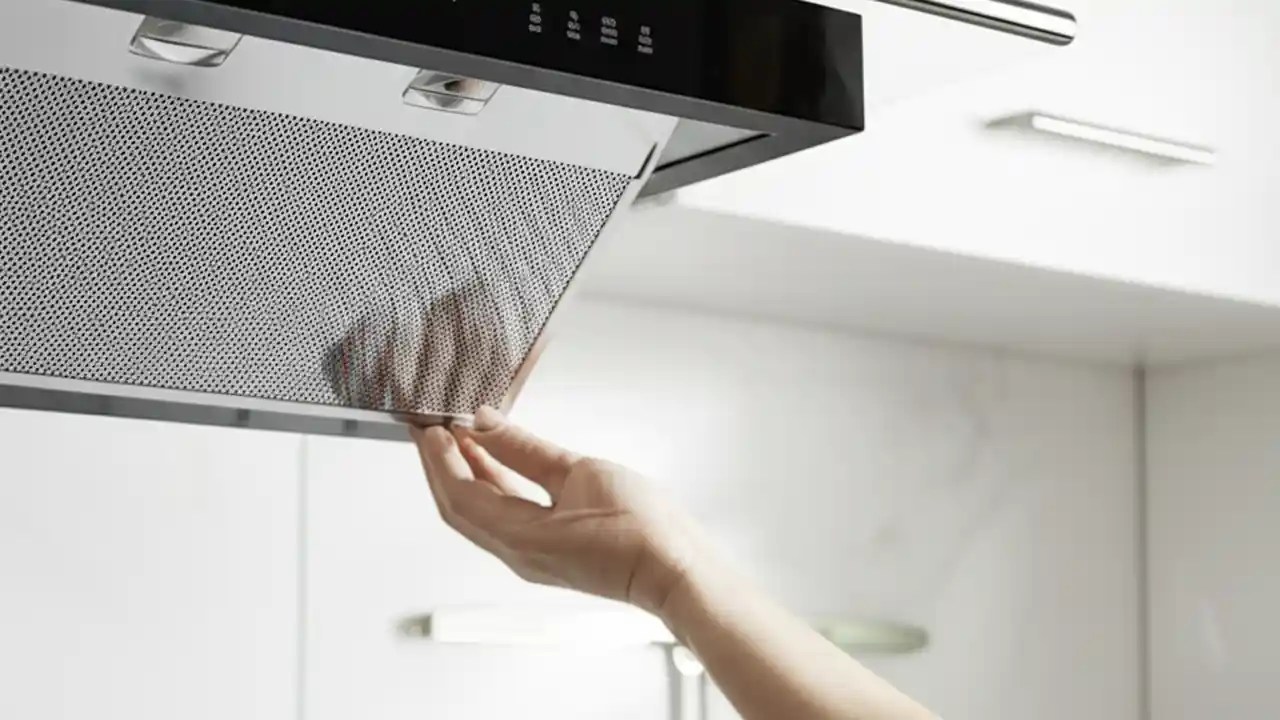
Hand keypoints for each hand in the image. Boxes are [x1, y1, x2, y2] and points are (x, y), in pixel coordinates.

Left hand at [410, 407, 704, 614]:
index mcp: (521, 538)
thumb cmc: (643, 529)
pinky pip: (504, 518)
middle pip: (461, 509)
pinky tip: (495, 461)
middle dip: (442, 467)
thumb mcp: (580, 473)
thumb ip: (526, 449)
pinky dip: (491, 487)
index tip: (430, 426)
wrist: (678, 569)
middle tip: (432, 427)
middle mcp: (518, 554)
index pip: (460, 496)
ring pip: (481, 514)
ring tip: (459, 436)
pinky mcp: (548, 551)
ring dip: (466, 474)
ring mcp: (532, 557)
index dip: (439, 459)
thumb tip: (485, 423)